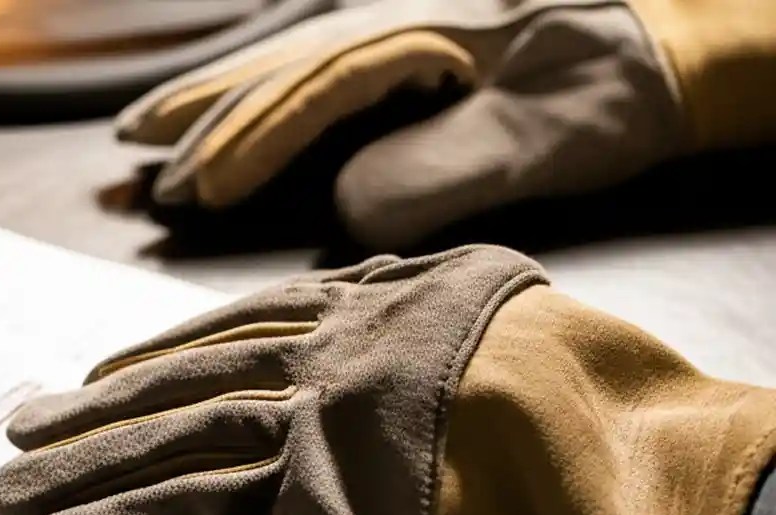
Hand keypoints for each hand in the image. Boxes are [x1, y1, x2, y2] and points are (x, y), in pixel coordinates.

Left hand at [0, 244, 775, 514]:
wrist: (657, 473)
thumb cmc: (611, 419)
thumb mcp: (510, 344)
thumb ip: (417, 355)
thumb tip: (352, 399)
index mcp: (390, 298)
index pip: (241, 325)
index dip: (159, 353)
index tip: (100, 374)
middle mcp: (345, 341)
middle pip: (189, 376)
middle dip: (97, 410)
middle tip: (19, 429)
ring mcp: (329, 412)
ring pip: (176, 438)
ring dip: (86, 469)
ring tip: (11, 493)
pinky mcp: (323, 492)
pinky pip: (200, 510)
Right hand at [115, 0, 775, 248]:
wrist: (664, 43)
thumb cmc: (614, 85)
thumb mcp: (547, 134)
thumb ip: (450, 169)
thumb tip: (351, 212)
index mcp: (423, 31)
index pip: (314, 88)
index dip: (250, 140)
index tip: (196, 191)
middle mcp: (393, 20)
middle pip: (274, 64)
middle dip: (200, 116)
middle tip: (132, 163)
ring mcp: (392, 29)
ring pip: (278, 61)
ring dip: (207, 98)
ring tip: (140, 131)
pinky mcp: (398, 50)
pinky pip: (303, 70)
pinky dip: (249, 94)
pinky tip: (218, 112)